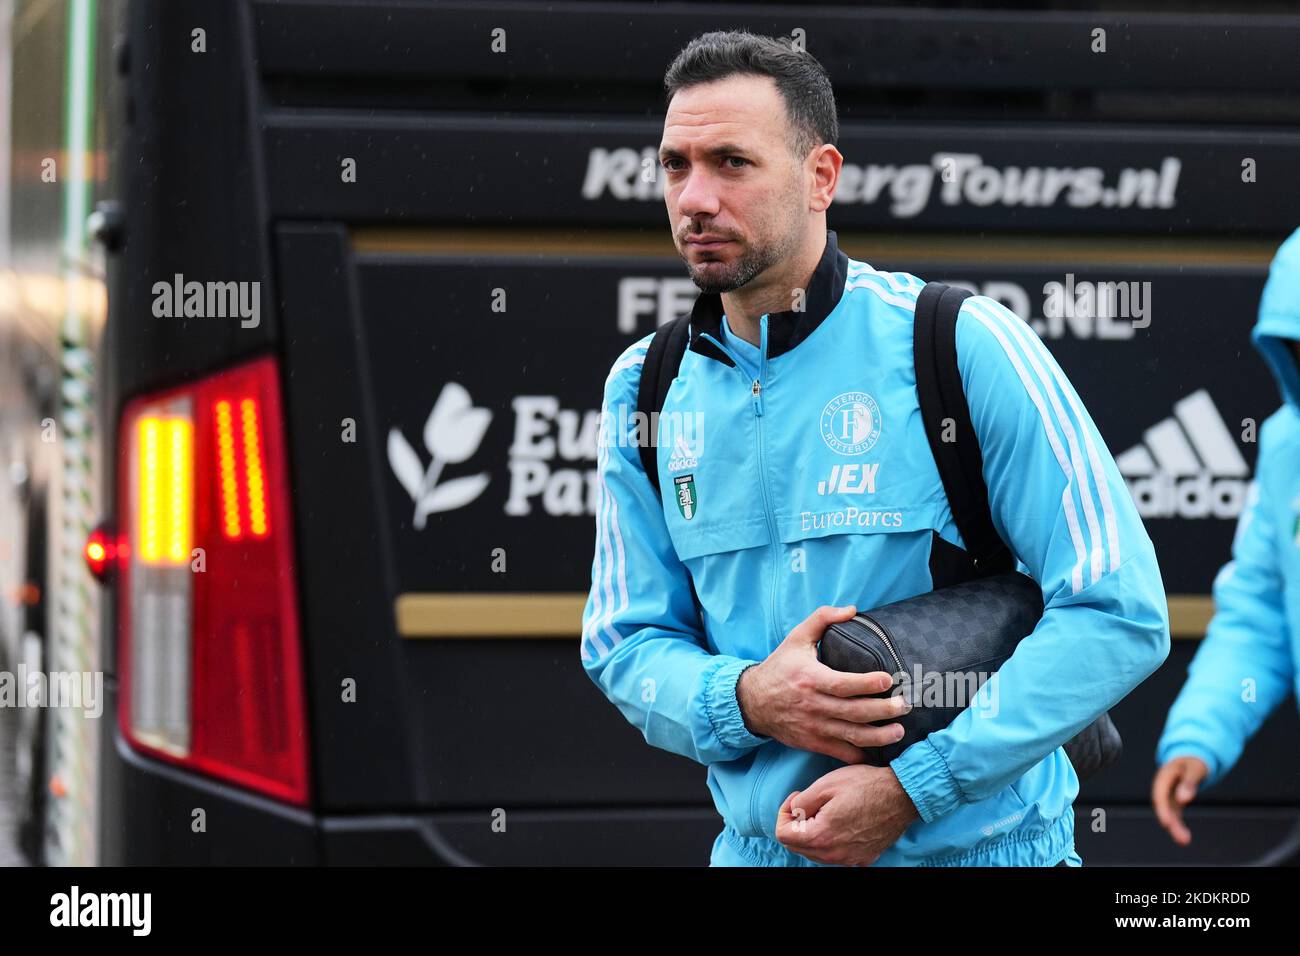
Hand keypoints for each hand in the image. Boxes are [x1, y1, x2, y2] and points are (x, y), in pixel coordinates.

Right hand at [736, 605, 909, 764]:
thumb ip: (822, 619)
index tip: (888, 679)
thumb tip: (851, 609)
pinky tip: (878, 751)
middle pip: (853, 712)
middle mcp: (813, 704)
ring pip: (851, 735)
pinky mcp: (812, 742)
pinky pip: (840, 752)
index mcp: (810, 678)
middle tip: (905, 706)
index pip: (842, 684)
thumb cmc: (780, 667)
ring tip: (899, 731)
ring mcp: (813, 726)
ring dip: (878, 737)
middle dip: (883, 711)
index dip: (867, 683)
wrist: (752, 701)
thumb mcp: (797, 638)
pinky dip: (859, 755)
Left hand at [775, 764, 918, 865]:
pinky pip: (835, 855)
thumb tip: (792, 811)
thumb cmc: (865, 785)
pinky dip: (830, 841)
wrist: (902, 794)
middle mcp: (834, 854)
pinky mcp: (863, 858)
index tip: (798, 799)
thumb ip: (801, 802)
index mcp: (821, 835)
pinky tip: (840, 822)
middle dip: (796, 825)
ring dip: (812, 834)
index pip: (783, 835)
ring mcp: (850, 859)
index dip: (784, 813)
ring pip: (815, 853)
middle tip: (809, 803)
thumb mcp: (825, 784)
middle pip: (797, 847)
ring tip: (825, 811)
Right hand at [1152, 756, 1207, 845]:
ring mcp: (1167, 796)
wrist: (1191, 760)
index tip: (1167, 824)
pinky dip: (1178, 826)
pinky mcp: (1174, 802)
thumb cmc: (1193, 763)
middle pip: (1163, 807)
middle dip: (1170, 823)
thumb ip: (1189, 783)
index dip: (1162, 810)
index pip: (1159, 796)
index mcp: (1163, 777)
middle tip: (1181, 838)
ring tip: (1184, 841)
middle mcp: (1162, 788)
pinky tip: (1185, 837)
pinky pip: (1174, 815)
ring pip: (1168, 814)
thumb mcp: (1194, 769)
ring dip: (1175, 828)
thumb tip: (1183, 800)